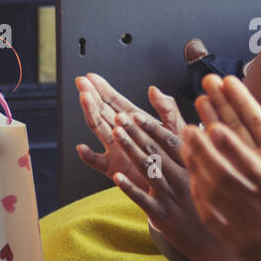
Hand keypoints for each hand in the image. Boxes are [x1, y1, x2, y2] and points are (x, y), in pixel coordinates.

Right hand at [75, 73, 182, 189]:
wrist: (179, 184)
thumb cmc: (178, 156)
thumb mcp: (174, 128)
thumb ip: (167, 109)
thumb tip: (154, 90)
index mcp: (135, 122)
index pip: (114, 101)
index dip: (102, 88)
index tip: (91, 77)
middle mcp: (122, 134)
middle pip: (101, 111)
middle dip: (91, 96)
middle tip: (81, 83)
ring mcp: (116, 150)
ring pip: (98, 129)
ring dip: (91, 114)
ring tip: (85, 100)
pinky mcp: (115, 168)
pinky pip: (97, 162)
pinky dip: (88, 157)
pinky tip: (81, 148)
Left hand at [110, 108, 224, 260]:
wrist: (217, 245)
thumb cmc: (211, 208)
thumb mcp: (208, 180)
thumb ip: (197, 156)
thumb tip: (190, 132)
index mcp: (195, 168)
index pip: (171, 142)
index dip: (152, 127)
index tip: (135, 113)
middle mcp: (183, 179)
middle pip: (156, 151)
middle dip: (136, 132)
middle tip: (119, 116)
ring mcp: (172, 197)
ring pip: (148, 169)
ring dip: (130, 150)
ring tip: (115, 134)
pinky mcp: (163, 216)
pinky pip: (143, 199)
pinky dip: (130, 187)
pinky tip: (116, 176)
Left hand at [183, 105, 260, 260]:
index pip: (251, 167)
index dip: (230, 147)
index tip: (212, 127)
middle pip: (223, 179)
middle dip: (202, 153)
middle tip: (187, 130)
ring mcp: (246, 231)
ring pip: (212, 197)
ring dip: (195, 171)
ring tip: (185, 148)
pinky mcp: (236, 245)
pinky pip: (210, 217)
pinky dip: (198, 196)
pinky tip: (192, 177)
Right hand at [196, 74, 260, 184]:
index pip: (254, 118)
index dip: (240, 98)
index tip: (227, 80)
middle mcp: (256, 157)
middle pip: (235, 123)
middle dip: (221, 101)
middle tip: (208, 80)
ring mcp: (240, 170)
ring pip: (222, 140)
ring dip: (210, 118)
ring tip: (200, 99)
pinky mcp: (228, 186)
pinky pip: (214, 163)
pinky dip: (202, 148)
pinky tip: (193, 133)